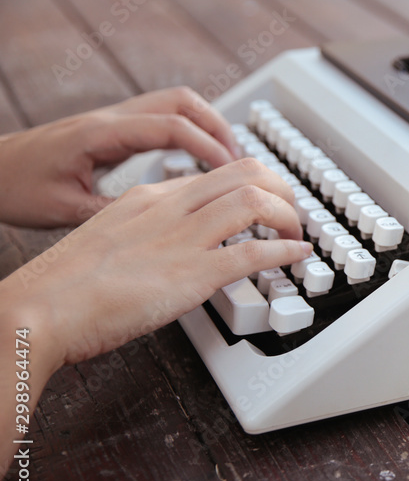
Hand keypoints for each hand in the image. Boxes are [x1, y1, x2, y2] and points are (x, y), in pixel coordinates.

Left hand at [0, 86, 238, 228]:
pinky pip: (162, 120)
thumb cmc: (15, 187)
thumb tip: (157, 229)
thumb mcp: (64, 210)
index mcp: (103, 134)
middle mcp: (112, 119)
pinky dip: (188, 134)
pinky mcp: (113, 130)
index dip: (209, 147)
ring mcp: (114, 121)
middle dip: (219, 127)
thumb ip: (113, 214)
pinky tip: (194, 162)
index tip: (233, 171)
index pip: (172, 127)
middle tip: (242, 160)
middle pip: (183, 102)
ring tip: (228, 159)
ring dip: (207, 126)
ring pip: (175, 104)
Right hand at [0, 157, 309, 366]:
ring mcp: (182, 239)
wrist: (40, 309)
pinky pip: (253, 252)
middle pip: (244, 172)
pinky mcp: (191, 275)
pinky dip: (284, 251)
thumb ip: (144, 235)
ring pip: (255, 201)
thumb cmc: (64, 285)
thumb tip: (170, 250)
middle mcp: (169, 209)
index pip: (215, 174)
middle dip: (280, 187)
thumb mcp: (109, 239)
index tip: (267, 198)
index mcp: (148, 198)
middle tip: (292, 210)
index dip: (252, 183)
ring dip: (288, 215)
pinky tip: (296, 257)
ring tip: (296, 234)